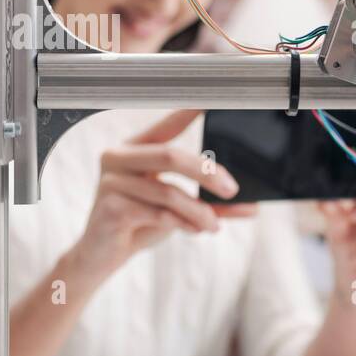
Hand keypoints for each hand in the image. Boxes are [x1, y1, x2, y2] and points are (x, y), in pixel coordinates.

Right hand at [67, 110, 255, 283]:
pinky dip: (184, 223)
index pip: (165, 125)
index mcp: (135, 148)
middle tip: (232, 189)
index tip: (210, 100)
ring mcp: (111, 182)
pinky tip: (195, 230)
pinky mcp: (110, 209)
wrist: (103, 255)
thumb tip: (252, 205)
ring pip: (168, 192)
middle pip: (170, 155)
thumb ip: (212, 205)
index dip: (187, 112)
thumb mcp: (180, 209)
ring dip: (199, 211)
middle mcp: (118, 158)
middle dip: (207, 173)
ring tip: (214, 226)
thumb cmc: (140, 223)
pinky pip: (159, 214)